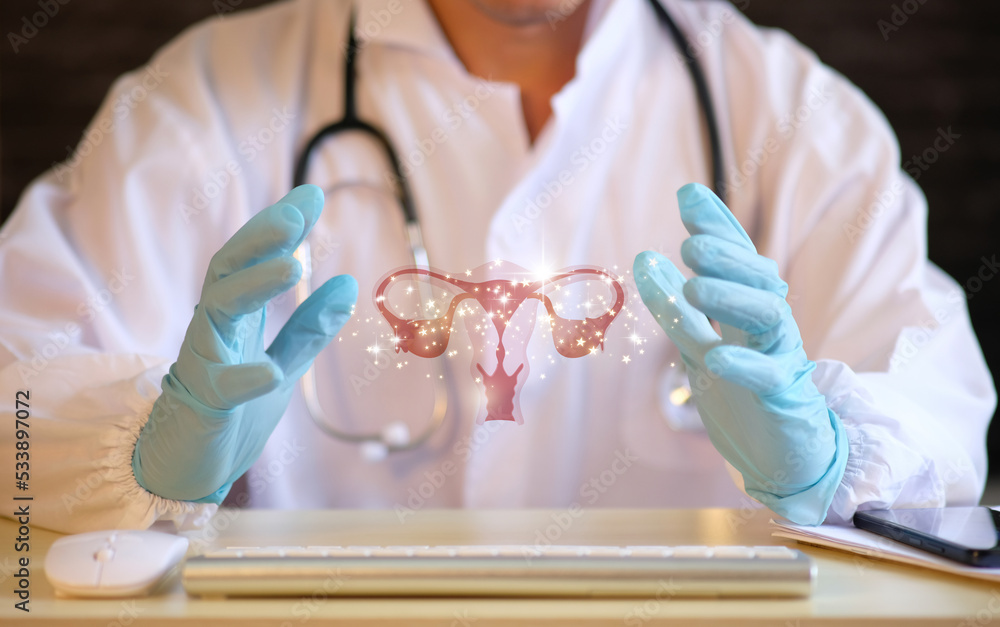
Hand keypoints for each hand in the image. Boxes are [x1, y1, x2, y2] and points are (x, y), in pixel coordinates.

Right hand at [132, 185, 357, 502]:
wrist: (191, 468)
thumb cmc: (233, 410)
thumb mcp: (282, 363)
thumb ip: (309, 328)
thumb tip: (348, 283)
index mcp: (235, 317)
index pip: (255, 261)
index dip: (281, 227)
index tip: (313, 195)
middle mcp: (214, 329)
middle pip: (228, 269)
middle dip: (260, 237)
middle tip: (297, 213)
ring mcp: (203, 362)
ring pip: (218, 310)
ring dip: (254, 285)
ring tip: (293, 265)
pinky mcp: (203, 404)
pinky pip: (222, 387)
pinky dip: (246, 377)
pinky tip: (270, 372)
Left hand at [633, 183, 847, 523]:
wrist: (780, 458)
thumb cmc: (742, 395)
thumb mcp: (698, 344)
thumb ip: (675, 305)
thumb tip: (646, 257)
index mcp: (747, 312)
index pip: (735, 259)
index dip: (716, 226)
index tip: (687, 196)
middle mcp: (769, 328)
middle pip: (757, 280)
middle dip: (726, 257)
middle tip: (690, 244)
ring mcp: (781, 360)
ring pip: (770, 317)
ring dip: (732, 298)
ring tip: (695, 289)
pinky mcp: (786, 398)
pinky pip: (769, 377)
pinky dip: (744, 364)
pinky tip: (716, 357)